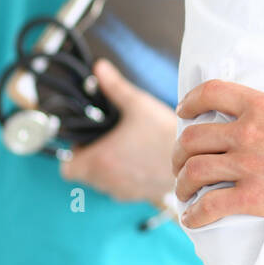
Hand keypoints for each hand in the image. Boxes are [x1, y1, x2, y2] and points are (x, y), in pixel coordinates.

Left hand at [59, 59, 177, 205]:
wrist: (196, 157)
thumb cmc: (165, 133)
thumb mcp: (138, 104)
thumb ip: (114, 86)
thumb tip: (99, 68)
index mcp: (100, 160)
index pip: (67, 168)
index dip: (75, 154)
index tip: (89, 141)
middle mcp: (108, 181)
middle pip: (86, 174)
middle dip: (94, 158)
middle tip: (111, 140)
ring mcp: (125, 191)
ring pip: (105, 183)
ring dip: (110, 170)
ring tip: (129, 149)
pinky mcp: (140, 196)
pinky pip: (124, 189)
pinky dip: (127, 178)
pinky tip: (142, 160)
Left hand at [173, 79, 263, 227]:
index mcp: (263, 105)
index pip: (212, 93)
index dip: (191, 102)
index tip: (184, 113)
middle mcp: (248, 131)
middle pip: (193, 138)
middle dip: (179, 153)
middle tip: (180, 164)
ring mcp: (249, 165)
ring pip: (194, 171)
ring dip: (182, 184)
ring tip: (183, 193)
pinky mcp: (255, 197)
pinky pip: (210, 206)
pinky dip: (194, 214)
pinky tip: (192, 220)